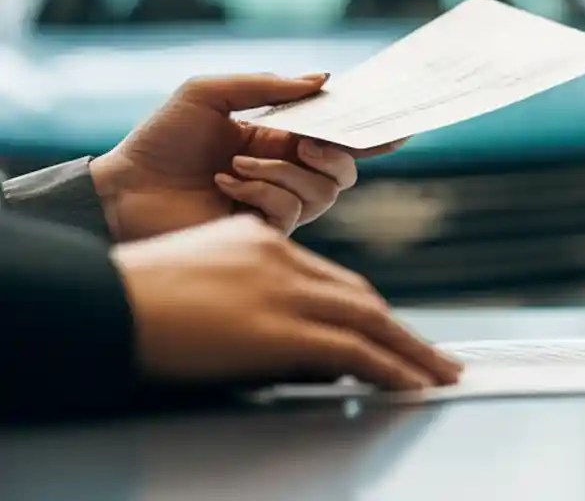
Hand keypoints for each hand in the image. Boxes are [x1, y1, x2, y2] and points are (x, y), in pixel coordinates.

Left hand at [89, 73, 406, 239]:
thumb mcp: (209, 94)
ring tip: (237, 164)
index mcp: (279, 137)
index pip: (338, 134)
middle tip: (306, 142)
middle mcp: (286, 171)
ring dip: (284, 172)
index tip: (400, 124)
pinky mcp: (264, 232)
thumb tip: (322, 80)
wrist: (123, 192)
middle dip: (334, 153)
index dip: (372, 132)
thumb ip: (267, 86)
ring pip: (323, 191)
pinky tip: (227, 184)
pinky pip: (290, 210)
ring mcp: (277, 204)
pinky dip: (261, 191)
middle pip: (344, 169)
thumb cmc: (160, 140)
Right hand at [112, 215, 461, 389]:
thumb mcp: (202, 284)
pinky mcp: (282, 327)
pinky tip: (412, 384)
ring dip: (412, 353)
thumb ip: (250, 302)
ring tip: (441, 375)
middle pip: (362, 297)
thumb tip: (289, 341)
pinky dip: (391, 368)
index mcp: (262, 241)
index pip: (333, 280)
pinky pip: (355, 350)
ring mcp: (285, 290)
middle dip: (402, 333)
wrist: (102, 303)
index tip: (391, 333)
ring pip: (371, 321)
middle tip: (435, 357)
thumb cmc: (134, 301)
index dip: (368, 311)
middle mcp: (282, 258)